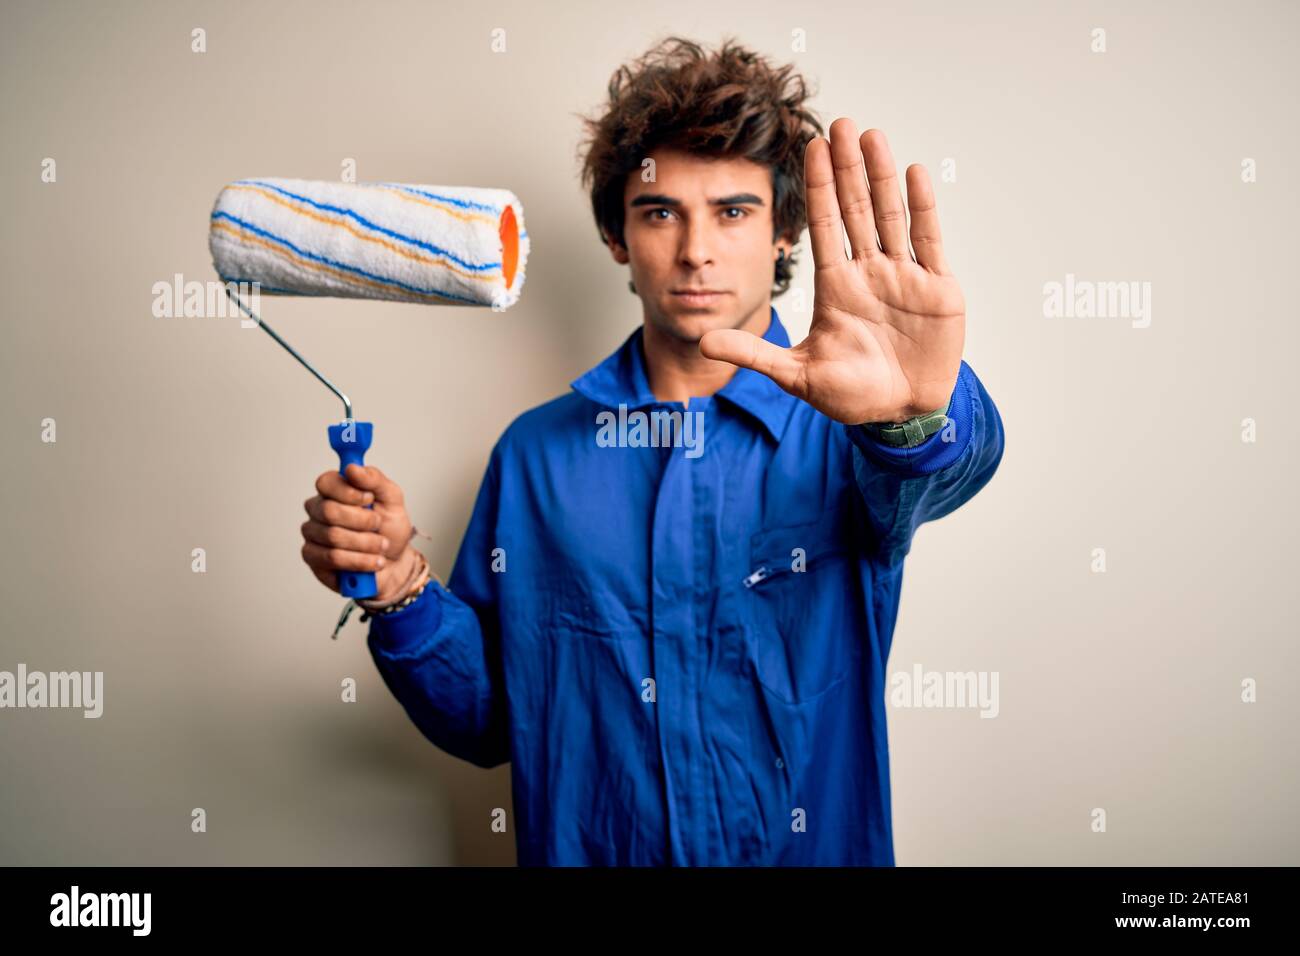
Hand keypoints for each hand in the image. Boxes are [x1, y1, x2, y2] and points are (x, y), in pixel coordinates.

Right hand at [301, 463, 415, 599]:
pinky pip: (332, 558)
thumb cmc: (389, 528)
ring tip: (381, 546)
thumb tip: (352, 468)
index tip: (370, 498)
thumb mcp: (392, 499)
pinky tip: (372, 561)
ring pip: (333, 537)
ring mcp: (312, 534)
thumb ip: (374, 480)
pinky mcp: (313, 558)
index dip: (349, 492)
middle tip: (378, 525)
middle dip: (363, 521)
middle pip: (329, 511)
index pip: (326, 482)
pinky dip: (359, 560)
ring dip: (366, 543)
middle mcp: (318, 510)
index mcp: (334, 490)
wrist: (395, 562)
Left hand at [699, 119, 965, 424]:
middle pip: (856, 210)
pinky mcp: (938, 289)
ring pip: (890, 214)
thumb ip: (753, 355)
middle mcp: (868, 273)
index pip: (824, 226)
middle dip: (847, 168)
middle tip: (840, 124)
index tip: (811, 148)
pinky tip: (913, 172)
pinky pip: (929, 240)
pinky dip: (922, 207)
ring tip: (872, 136)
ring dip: (881, 176)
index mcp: (836, 287)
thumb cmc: (852, 394)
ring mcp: (904, 277)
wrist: (901, 414)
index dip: (819, 188)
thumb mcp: (797, 375)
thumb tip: (702, 342)